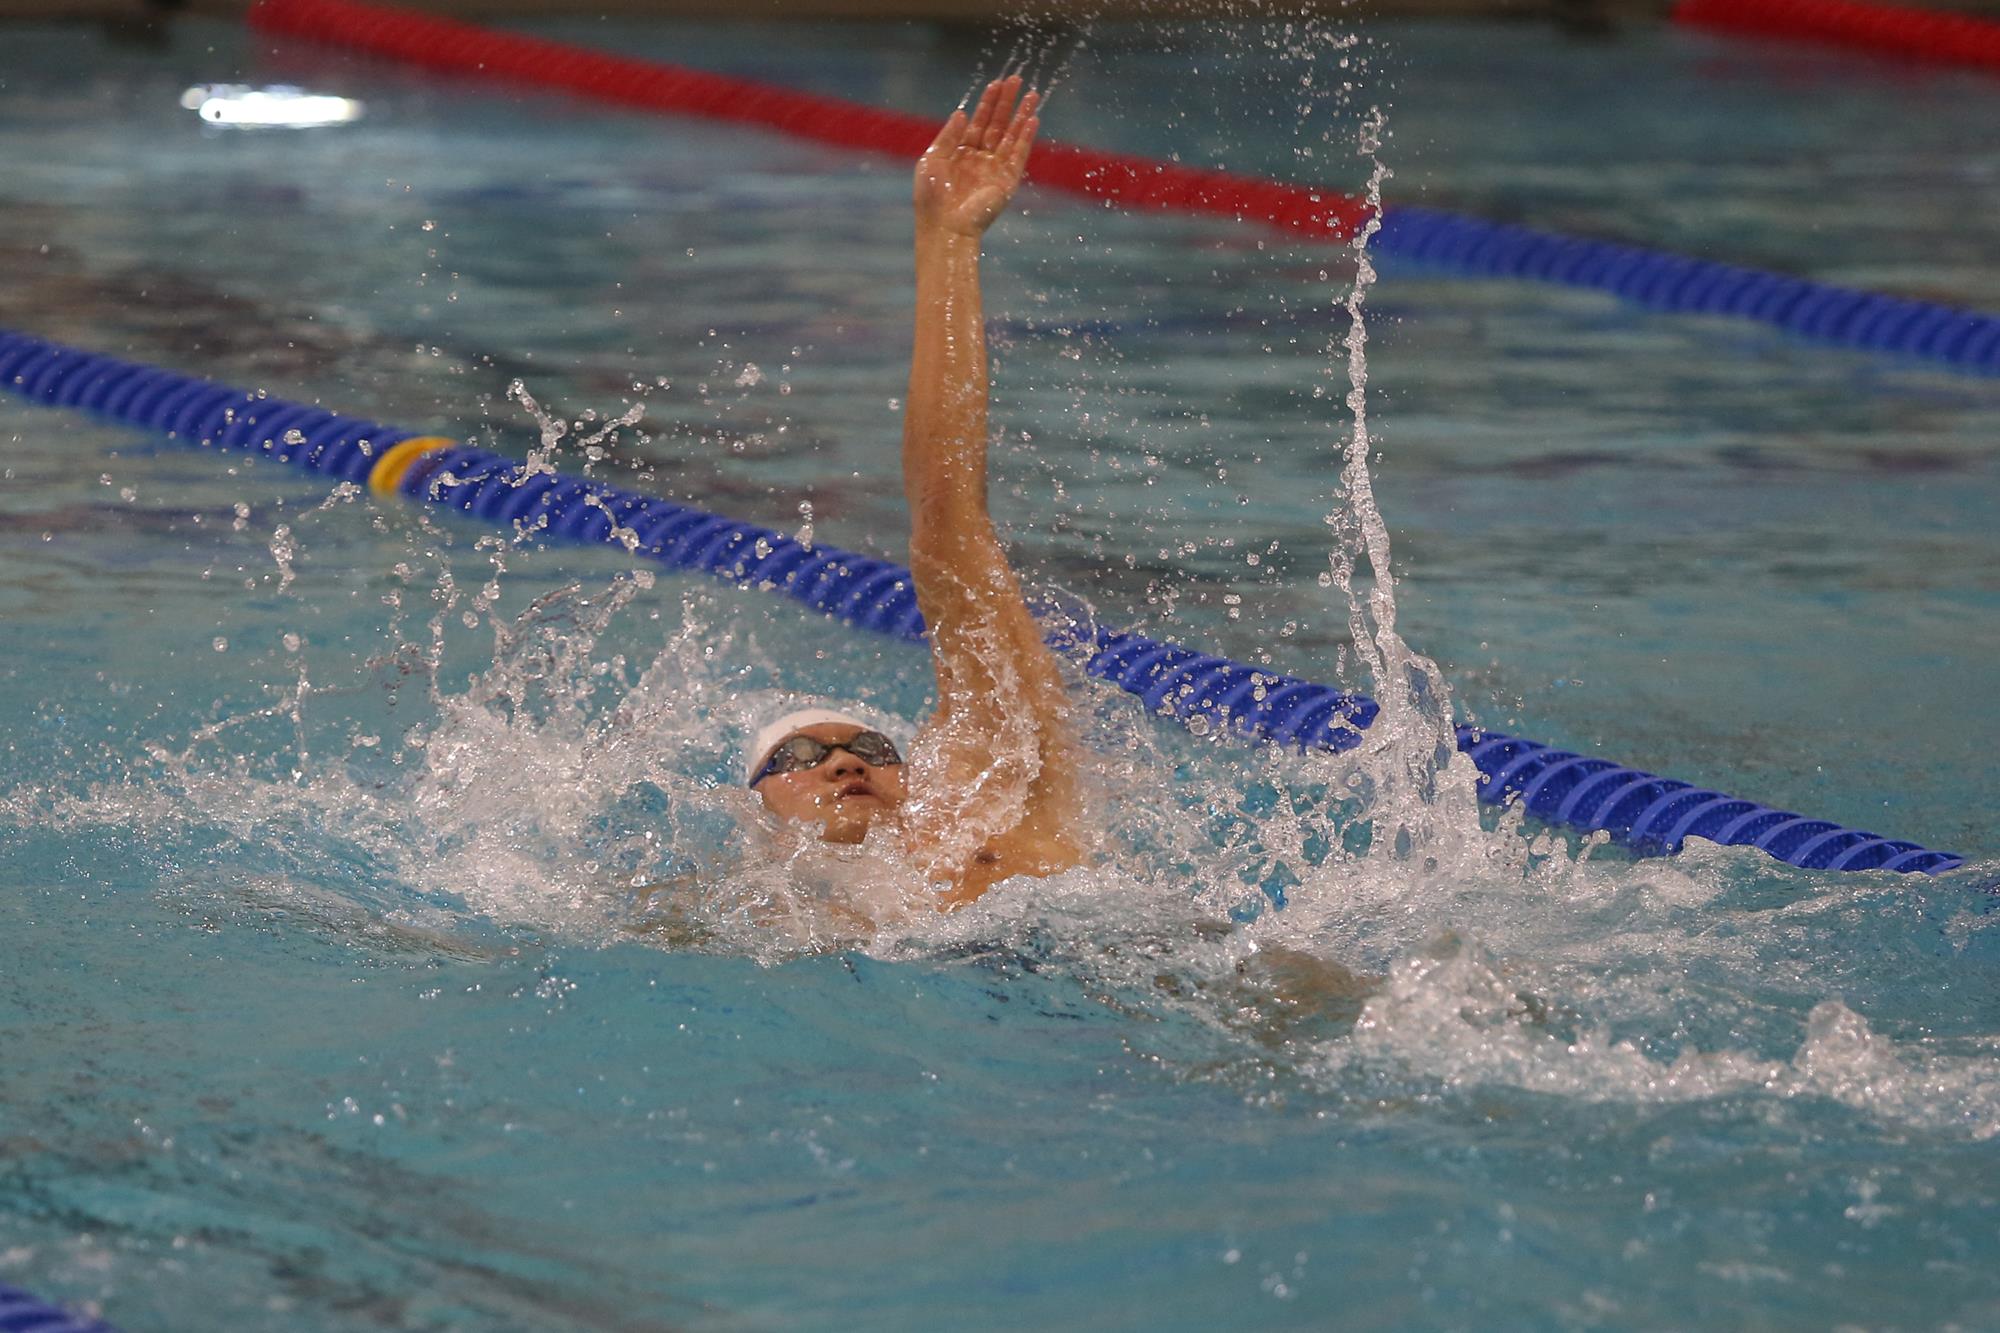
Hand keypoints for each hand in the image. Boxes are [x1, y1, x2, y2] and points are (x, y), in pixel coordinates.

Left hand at [914, 75, 1039, 237]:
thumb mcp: (933, 158)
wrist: (944, 226)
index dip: (987, 103)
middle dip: (1006, 103)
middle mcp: (979, 159)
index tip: (996, 84)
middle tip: (1017, 80)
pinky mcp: (1006, 181)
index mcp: (960, 153)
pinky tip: (1032, 120)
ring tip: (1032, 95)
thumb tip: (962, 113)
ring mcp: (994, 169)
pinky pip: (1018, 155)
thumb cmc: (931, 196)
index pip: (977, 122)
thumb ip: (949, 136)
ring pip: (1010, 136)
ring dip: (1021, 115)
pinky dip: (1025, 138)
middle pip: (996, 124)